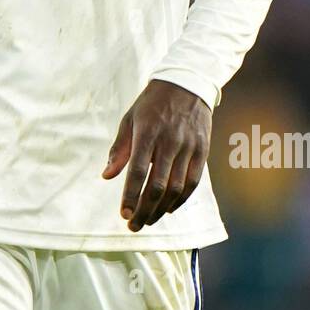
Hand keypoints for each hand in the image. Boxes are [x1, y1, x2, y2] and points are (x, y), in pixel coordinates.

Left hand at [101, 79, 211, 230]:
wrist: (186, 84)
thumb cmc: (152, 104)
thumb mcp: (129, 120)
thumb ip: (119, 150)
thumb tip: (106, 177)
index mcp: (147, 133)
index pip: (138, 172)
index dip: (130, 196)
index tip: (124, 214)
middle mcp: (169, 142)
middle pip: (158, 186)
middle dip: (144, 211)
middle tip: (134, 225)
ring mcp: (189, 147)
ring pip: (176, 189)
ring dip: (161, 209)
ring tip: (148, 220)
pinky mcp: (203, 150)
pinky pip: (193, 182)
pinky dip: (181, 200)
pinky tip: (169, 208)